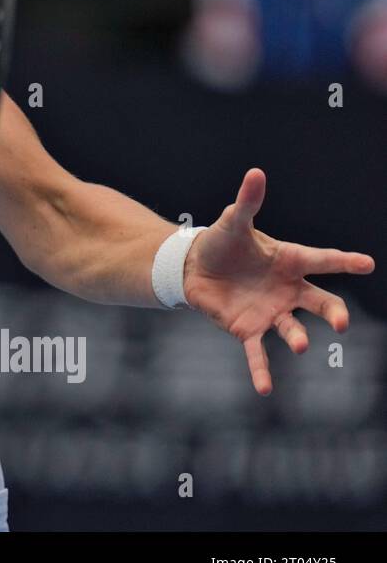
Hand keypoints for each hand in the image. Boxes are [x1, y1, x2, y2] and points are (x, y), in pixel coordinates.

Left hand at [183, 168, 375, 395]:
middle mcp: (288, 290)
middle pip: (319, 302)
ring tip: (302, 345)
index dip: (344, 262)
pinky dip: (262, 372)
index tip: (366, 264)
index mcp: (290, 261)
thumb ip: (248, 201)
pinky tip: (265, 390)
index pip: (322, 260)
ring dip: (299, 337)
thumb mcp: (233, 221)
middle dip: (332, 312)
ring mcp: (271, 312)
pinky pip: (258, 354)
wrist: (195, 267)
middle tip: (340, 322)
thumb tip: (255, 172)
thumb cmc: (222, 242)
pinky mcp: (247, 329)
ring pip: (292, 328)